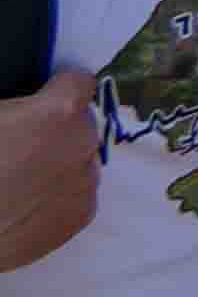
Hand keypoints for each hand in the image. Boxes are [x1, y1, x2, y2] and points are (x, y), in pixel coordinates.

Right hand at [0, 76, 93, 272]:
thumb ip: (11, 106)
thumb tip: (18, 111)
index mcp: (60, 111)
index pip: (78, 81)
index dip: (58, 86)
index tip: (42, 96)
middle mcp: (83, 142)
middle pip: (80, 123)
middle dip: (57, 129)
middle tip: (21, 146)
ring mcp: (86, 181)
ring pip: (80, 159)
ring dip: (59, 162)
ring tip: (20, 180)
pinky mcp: (83, 215)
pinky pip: (77, 193)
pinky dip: (57, 195)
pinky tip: (26, 205)